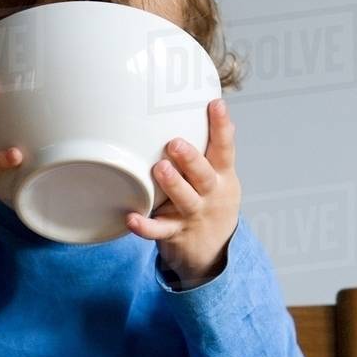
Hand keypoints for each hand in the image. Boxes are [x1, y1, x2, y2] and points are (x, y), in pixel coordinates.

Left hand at [125, 98, 240, 287]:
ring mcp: (193, 215)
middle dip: (191, 159)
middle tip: (176, 143)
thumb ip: (206, 150)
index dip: (222, 126)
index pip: (224, 148)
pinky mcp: (175, 234)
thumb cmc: (209, 202)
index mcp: (221, 176)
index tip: (215, 104)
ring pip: (185, 200)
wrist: (214, 252)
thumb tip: (190, 104)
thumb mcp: (217, 176)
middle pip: (204, 175)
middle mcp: (210, 194)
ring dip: (172, 185)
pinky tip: (131, 218)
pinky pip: (159, 231)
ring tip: (159, 169)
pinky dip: (145, 226)